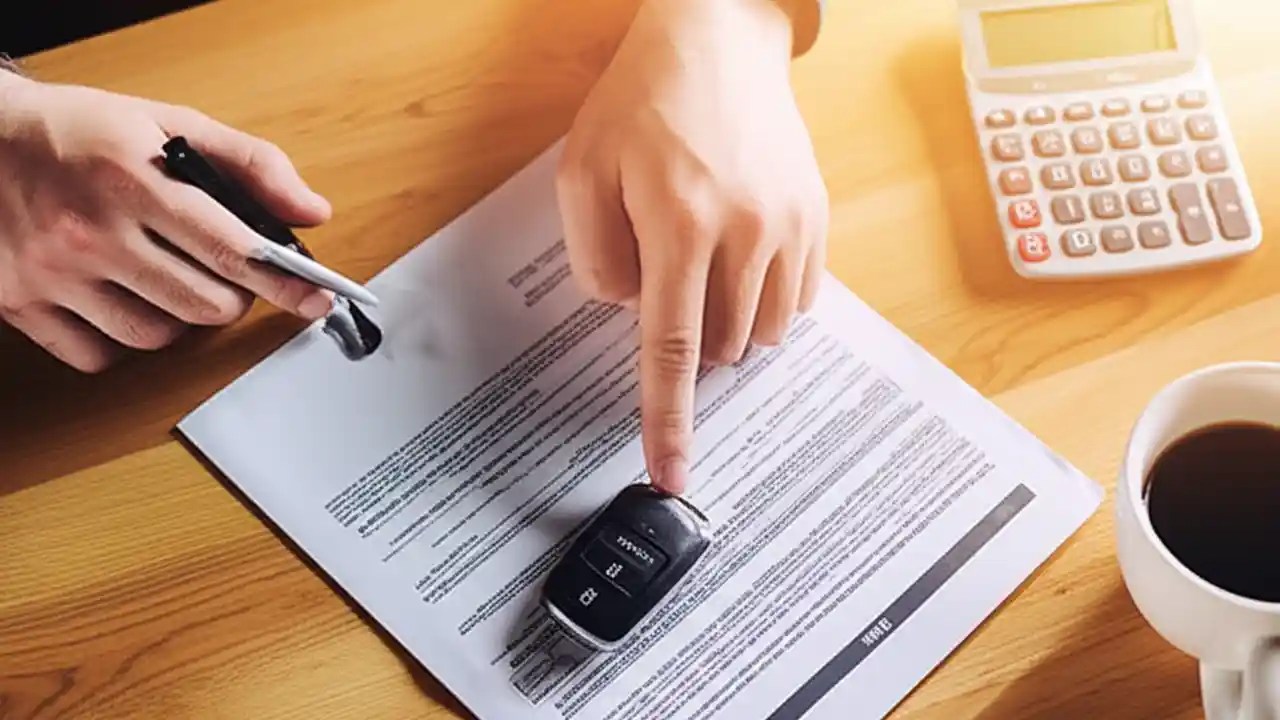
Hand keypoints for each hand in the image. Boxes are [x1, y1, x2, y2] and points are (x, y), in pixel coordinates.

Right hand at [0, 74, 332, 372]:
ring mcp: (52, 272)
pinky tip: (122, 300)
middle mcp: (90, 229)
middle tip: (227, 272)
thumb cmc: (81, 132)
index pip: (233, 249)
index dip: (286, 281)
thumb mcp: (169, 123)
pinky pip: (98, 356)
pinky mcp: (19, 303)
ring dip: (180, 317)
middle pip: (204, 304)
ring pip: (157, 336)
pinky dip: (122, 340)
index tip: (318, 299)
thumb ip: (251, 164)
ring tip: (169, 277)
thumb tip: (313, 212)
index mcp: (132, 176)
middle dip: (233, 295)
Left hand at [556, 0, 827, 493]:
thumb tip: (633, 313)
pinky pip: (796, 302)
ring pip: (761, 332)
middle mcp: (745, 233)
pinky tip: (740, 258)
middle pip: (719, 348)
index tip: (672, 473)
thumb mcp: (582, 173)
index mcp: (678, 226)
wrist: (716, 37)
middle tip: (666, 275)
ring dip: (726, 323)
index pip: (673, 350)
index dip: (669, 419)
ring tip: (703, 260)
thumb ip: (595, 260)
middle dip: (688, 340)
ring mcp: (791, 226)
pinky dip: (763, 302)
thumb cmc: (640, 102)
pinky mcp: (816, 217)